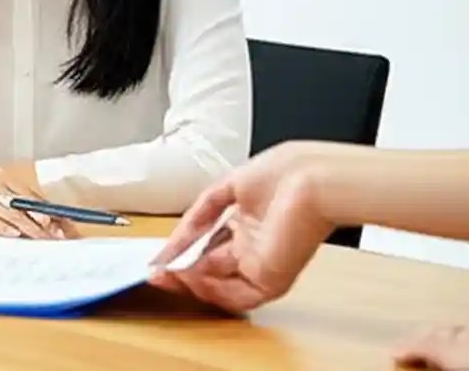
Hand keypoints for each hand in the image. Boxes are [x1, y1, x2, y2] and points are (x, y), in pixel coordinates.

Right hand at [0, 154, 79, 239]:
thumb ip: (1, 201)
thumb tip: (29, 222)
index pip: (34, 197)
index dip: (54, 213)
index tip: (70, 228)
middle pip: (28, 204)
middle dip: (50, 224)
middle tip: (67, 238)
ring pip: (12, 213)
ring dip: (32, 229)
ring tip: (49, 242)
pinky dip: (4, 228)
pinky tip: (16, 236)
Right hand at [146, 141, 355, 311]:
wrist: (312, 178)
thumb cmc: (285, 173)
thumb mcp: (228, 186)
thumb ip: (200, 213)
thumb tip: (177, 237)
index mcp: (248, 224)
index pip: (209, 245)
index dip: (182, 251)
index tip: (160, 256)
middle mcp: (254, 247)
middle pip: (210, 269)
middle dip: (180, 272)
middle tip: (156, 272)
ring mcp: (262, 265)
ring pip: (220, 286)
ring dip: (191, 283)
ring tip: (167, 274)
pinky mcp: (272, 279)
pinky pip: (236, 295)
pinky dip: (210, 289)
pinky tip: (190, 275)